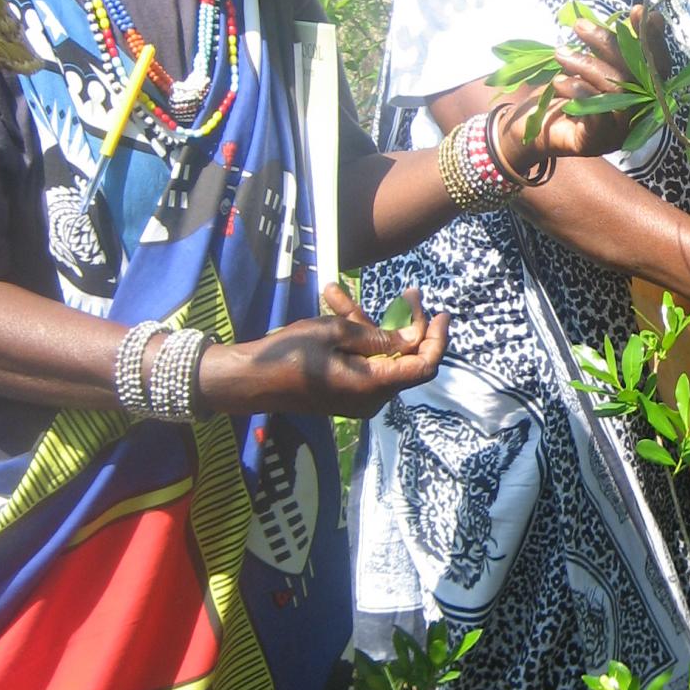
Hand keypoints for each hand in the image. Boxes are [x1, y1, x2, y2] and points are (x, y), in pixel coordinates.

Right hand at [200, 283, 448, 417]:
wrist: (248, 380)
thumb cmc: (289, 353)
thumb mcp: (335, 333)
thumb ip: (377, 336)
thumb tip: (412, 339)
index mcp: (374, 386)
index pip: (424, 367)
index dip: (437, 340)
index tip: (441, 313)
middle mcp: (371, 397)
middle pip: (405, 358)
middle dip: (404, 324)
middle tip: (407, 293)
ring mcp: (357, 396)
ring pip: (379, 354)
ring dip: (365, 322)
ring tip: (337, 291)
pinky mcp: (344, 389)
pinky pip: (360, 361)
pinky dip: (351, 335)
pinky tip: (331, 299)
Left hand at [497, 6, 664, 165]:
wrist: (531, 126)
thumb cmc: (565, 88)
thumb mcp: (589, 61)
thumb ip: (608, 45)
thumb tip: (628, 13)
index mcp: (642, 92)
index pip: (658, 62)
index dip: (652, 37)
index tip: (637, 10)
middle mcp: (639, 113)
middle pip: (638, 73)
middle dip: (608, 43)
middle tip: (579, 26)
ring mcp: (622, 130)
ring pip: (617, 89)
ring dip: (586, 65)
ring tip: (560, 54)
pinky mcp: (599, 141)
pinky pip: (598, 113)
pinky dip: (578, 91)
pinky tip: (559, 83)